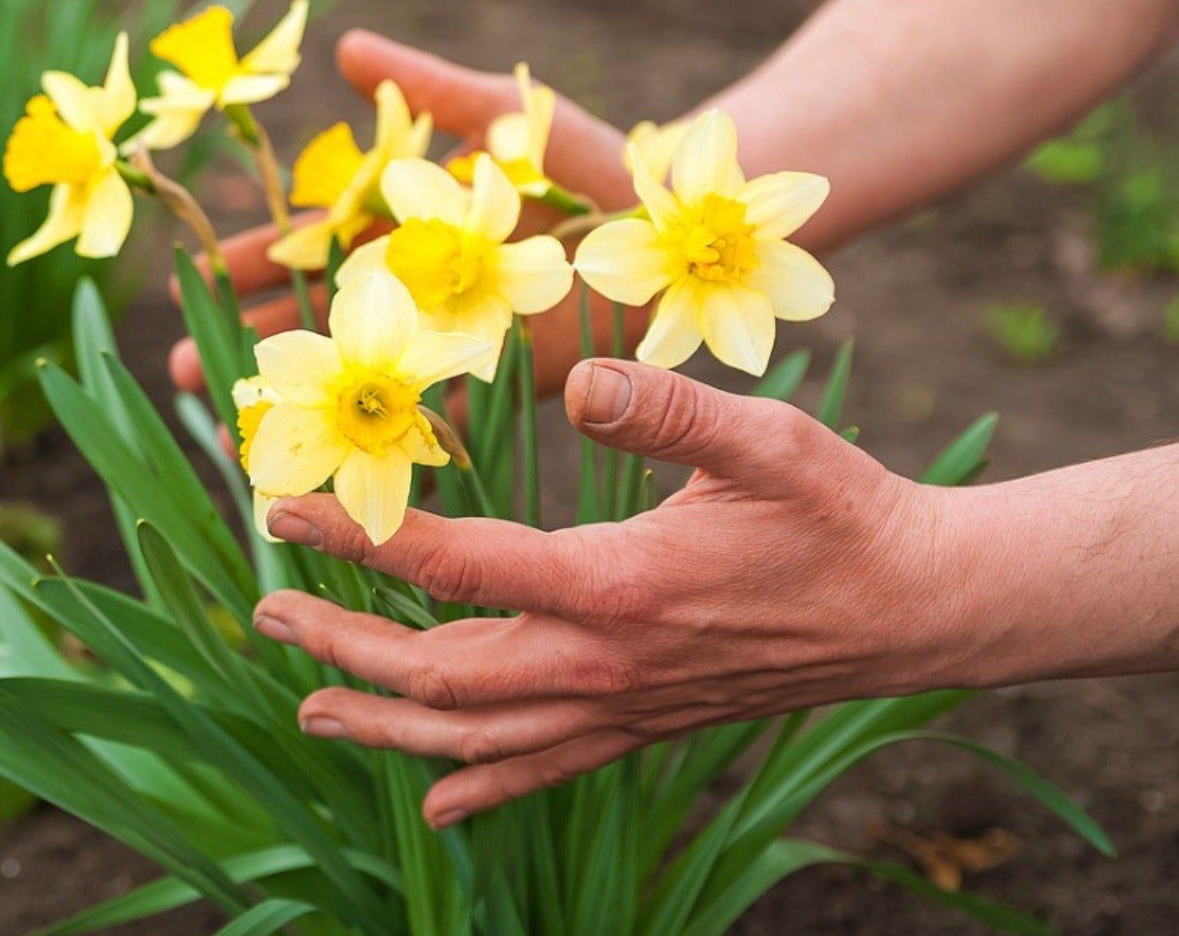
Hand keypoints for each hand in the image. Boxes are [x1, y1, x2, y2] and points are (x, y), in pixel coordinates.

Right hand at [169, 30, 637, 396]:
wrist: (666, 214)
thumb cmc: (583, 155)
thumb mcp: (497, 113)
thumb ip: (426, 89)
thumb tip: (346, 46)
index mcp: (407, 221)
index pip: (312, 243)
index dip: (257, 261)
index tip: (198, 278)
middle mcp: (418, 285)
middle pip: (317, 316)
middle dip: (252, 340)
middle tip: (184, 372)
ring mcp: (452, 336)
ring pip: (358, 371)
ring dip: (298, 400)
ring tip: (232, 426)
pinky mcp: (496, 379)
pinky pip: (428, 413)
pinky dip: (378, 439)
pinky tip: (332, 471)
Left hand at [251, 358, 963, 827]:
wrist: (914, 609)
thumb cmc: (840, 513)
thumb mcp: (764, 440)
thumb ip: (665, 406)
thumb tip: (579, 376)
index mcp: (612, 585)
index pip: (452, 563)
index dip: (360, 536)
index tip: (286, 509)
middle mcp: (600, 663)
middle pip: (437, 670)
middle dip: (339, 640)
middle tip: (264, 608)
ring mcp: (620, 708)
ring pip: (475, 737)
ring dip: (383, 725)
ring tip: (309, 709)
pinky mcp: (645, 726)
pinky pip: (544, 771)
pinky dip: (481, 787)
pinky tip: (439, 802)